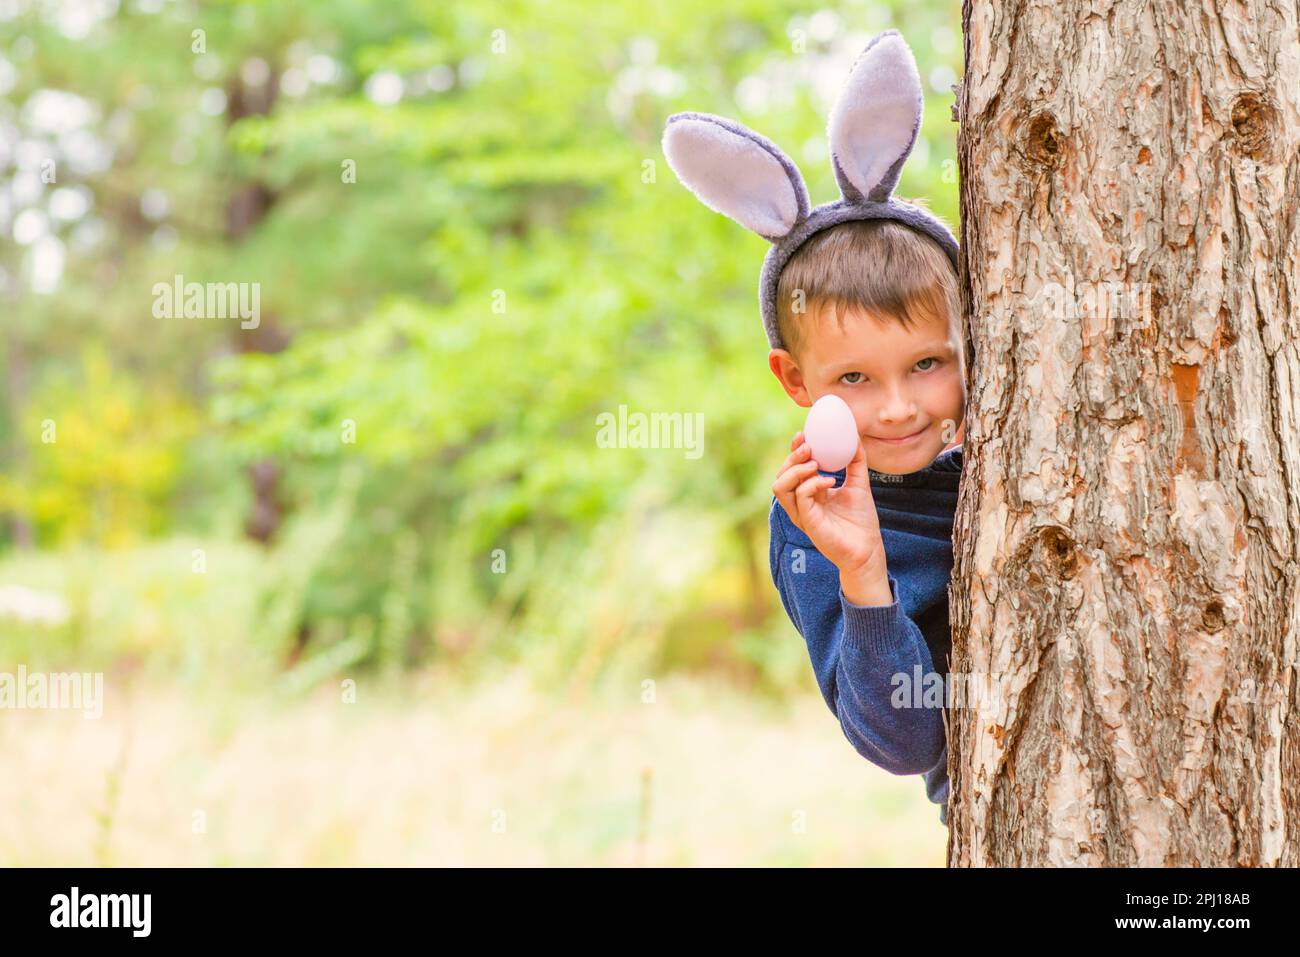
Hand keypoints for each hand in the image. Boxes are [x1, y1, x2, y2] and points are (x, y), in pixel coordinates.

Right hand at [772, 430, 887, 581]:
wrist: (868, 548)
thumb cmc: (861, 521)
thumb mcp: (859, 484)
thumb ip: (855, 461)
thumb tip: (855, 437)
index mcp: (809, 492)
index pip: (793, 468)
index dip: (794, 450)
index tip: (804, 434)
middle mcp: (801, 502)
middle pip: (781, 474)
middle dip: (792, 456)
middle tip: (808, 446)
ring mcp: (801, 513)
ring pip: (779, 486)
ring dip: (795, 470)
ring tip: (816, 464)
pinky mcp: (807, 522)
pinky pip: (800, 496)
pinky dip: (813, 483)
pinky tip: (831, 481)